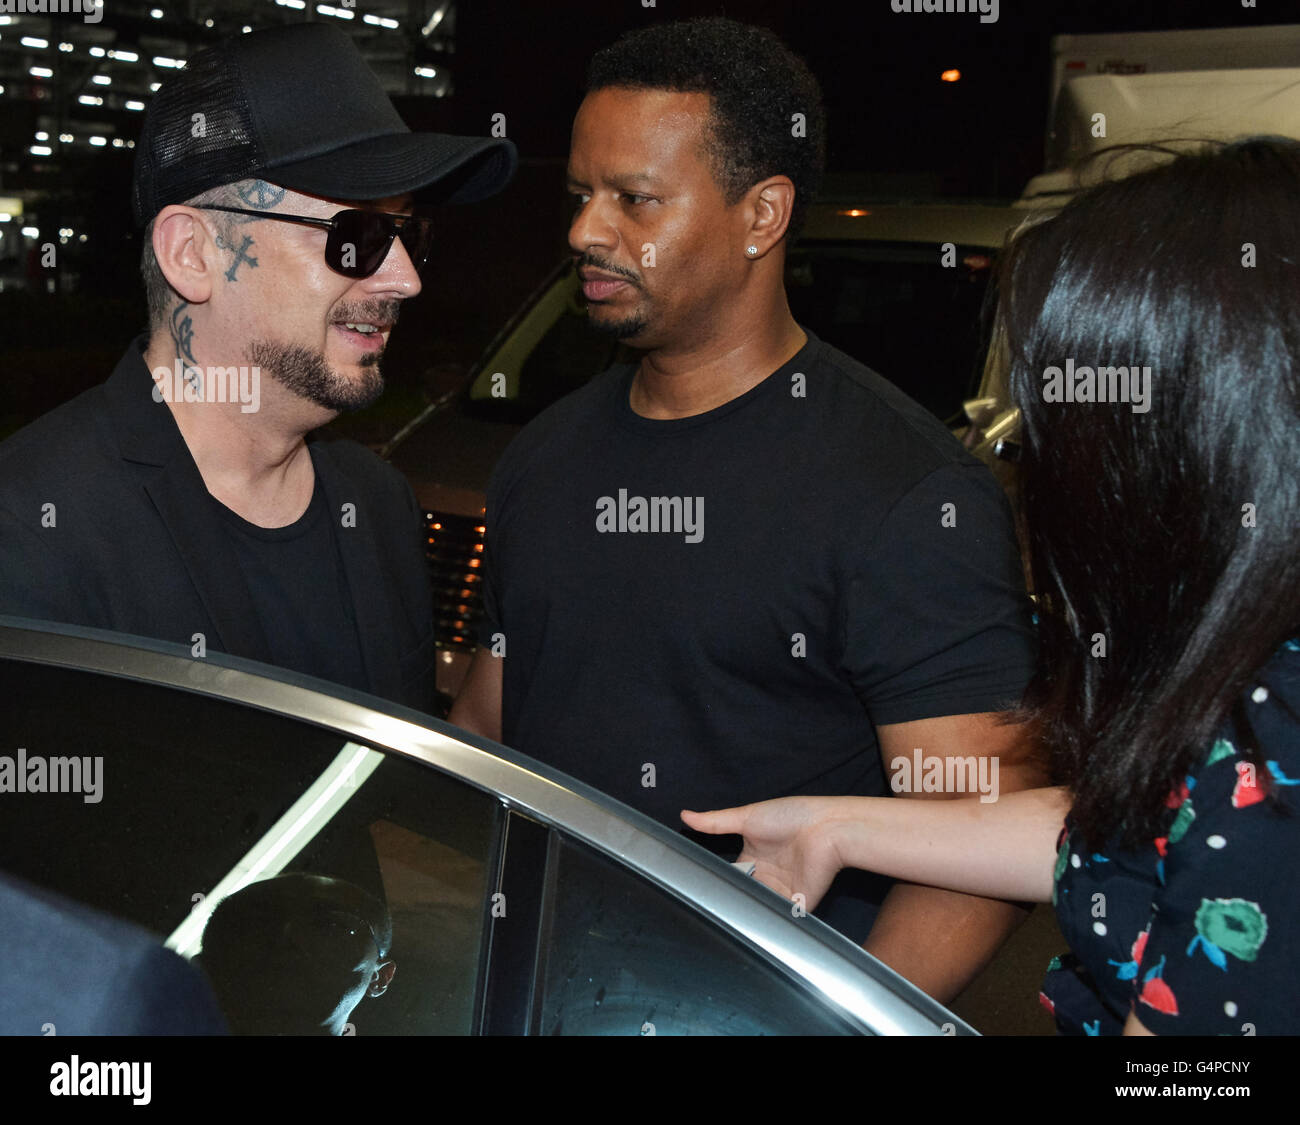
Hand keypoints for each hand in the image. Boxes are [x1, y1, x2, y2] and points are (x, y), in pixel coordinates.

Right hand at [681, 797, 846, 910]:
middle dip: (728, 902)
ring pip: (757, 909)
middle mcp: (766, 875)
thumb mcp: (747, 817)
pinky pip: (779, 919)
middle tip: (704, 911)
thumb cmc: (790, 816)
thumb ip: (715, 822)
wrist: (827, 829)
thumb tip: (684, 815)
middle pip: (741, 895)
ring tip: (720, 924)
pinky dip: (767, 924)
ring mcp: (781, 891)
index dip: (716, 883)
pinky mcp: (797, 904)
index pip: (730, 875)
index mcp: (753, 856)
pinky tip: (749, 929)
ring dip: (745, 914)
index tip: (694, 892)